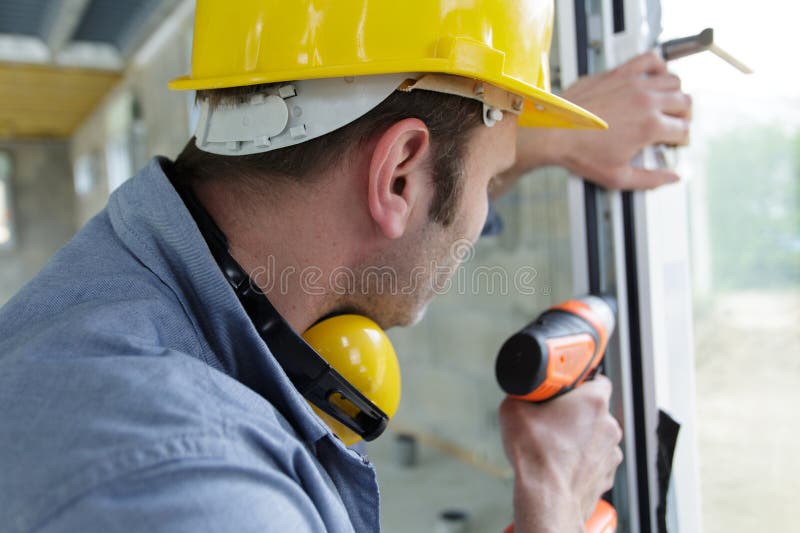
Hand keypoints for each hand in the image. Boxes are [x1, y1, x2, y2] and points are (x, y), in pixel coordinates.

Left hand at [498, 51, 691, 195]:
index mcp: (649, 127)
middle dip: (683, 117)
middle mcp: (646, 101)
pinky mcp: (618, 73)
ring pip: (673, 81)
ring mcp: (633, 84)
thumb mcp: (617, 177)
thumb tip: (673, 178)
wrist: (551, 132)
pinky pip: (650, 59)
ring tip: (666, 106)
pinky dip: (659, 66)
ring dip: (675, 94)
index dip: (681, 141)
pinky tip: (655, 77)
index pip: (684, 130)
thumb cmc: (577, 152)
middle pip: (685, 103)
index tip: (673, 144)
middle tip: (673, 126)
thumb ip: (651, 179)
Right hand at [498, 376, 622, 532]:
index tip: (567, 388)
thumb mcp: (513, 410)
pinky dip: (582, 461)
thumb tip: (518, 396)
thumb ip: (520, 396)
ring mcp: (611, 452)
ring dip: (580, 438)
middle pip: (595, 410)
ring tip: (554, 445)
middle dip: (576, 413)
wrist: (546, 498)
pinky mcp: (607, 474)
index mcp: (593, 402)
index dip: (580, 383)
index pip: (598, 379)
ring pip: (596, 437)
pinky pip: (595, 460)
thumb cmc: (536, 456)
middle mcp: (608, 425)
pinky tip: (562, 463)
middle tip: (553, 419)